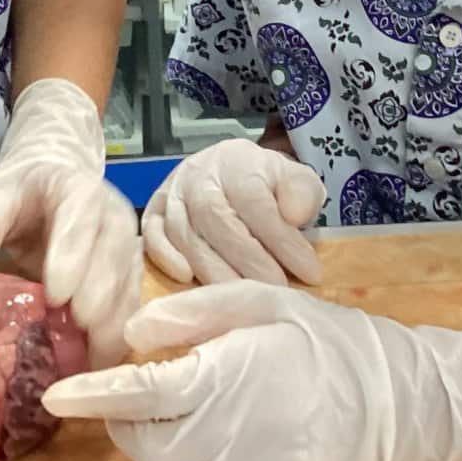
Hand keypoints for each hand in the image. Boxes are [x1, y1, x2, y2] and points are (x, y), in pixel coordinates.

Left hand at [0, 78, 140, 366]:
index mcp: (79, 190)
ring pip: (127, 294)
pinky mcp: (130, 282)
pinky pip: (128, 315)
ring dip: (108, 331)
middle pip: (114, 262)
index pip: (82, 218)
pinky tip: (91, 368)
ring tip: (82, 365)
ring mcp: (127, 252)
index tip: (55, 295)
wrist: (53, 191)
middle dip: (96, 303)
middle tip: (72, 339)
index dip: (73, 256)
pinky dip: (112, 343)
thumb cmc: (20, 199)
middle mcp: (114, 219)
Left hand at [42, 283, 461, 460]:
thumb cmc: (329, 344)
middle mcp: (247, 437)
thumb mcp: (265, 302)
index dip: (95, 397)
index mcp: (238, 375)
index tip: (58, 396)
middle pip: (149, 448)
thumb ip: (194, 313)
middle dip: (135, 426)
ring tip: (192, 436)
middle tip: (154, 405)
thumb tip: (132, 332)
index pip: (144, 394)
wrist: (409, 404)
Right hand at [143, 139, 324, 285]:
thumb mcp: (294, 180)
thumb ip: (302, 193)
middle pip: (217, 218)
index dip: (281, 240)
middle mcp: (198, 175)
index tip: (309, 272)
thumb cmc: (263, 184)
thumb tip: (293, 216)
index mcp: (236, 162)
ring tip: (242, 298)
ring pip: (186, 234)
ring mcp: (171, 195)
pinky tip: (188, 280)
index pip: (256, 201)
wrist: (226, 172)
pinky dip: (166, 259)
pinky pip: (152, 238)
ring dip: (214, 271)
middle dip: (249, 261)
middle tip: (275, 290)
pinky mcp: (153, 214)